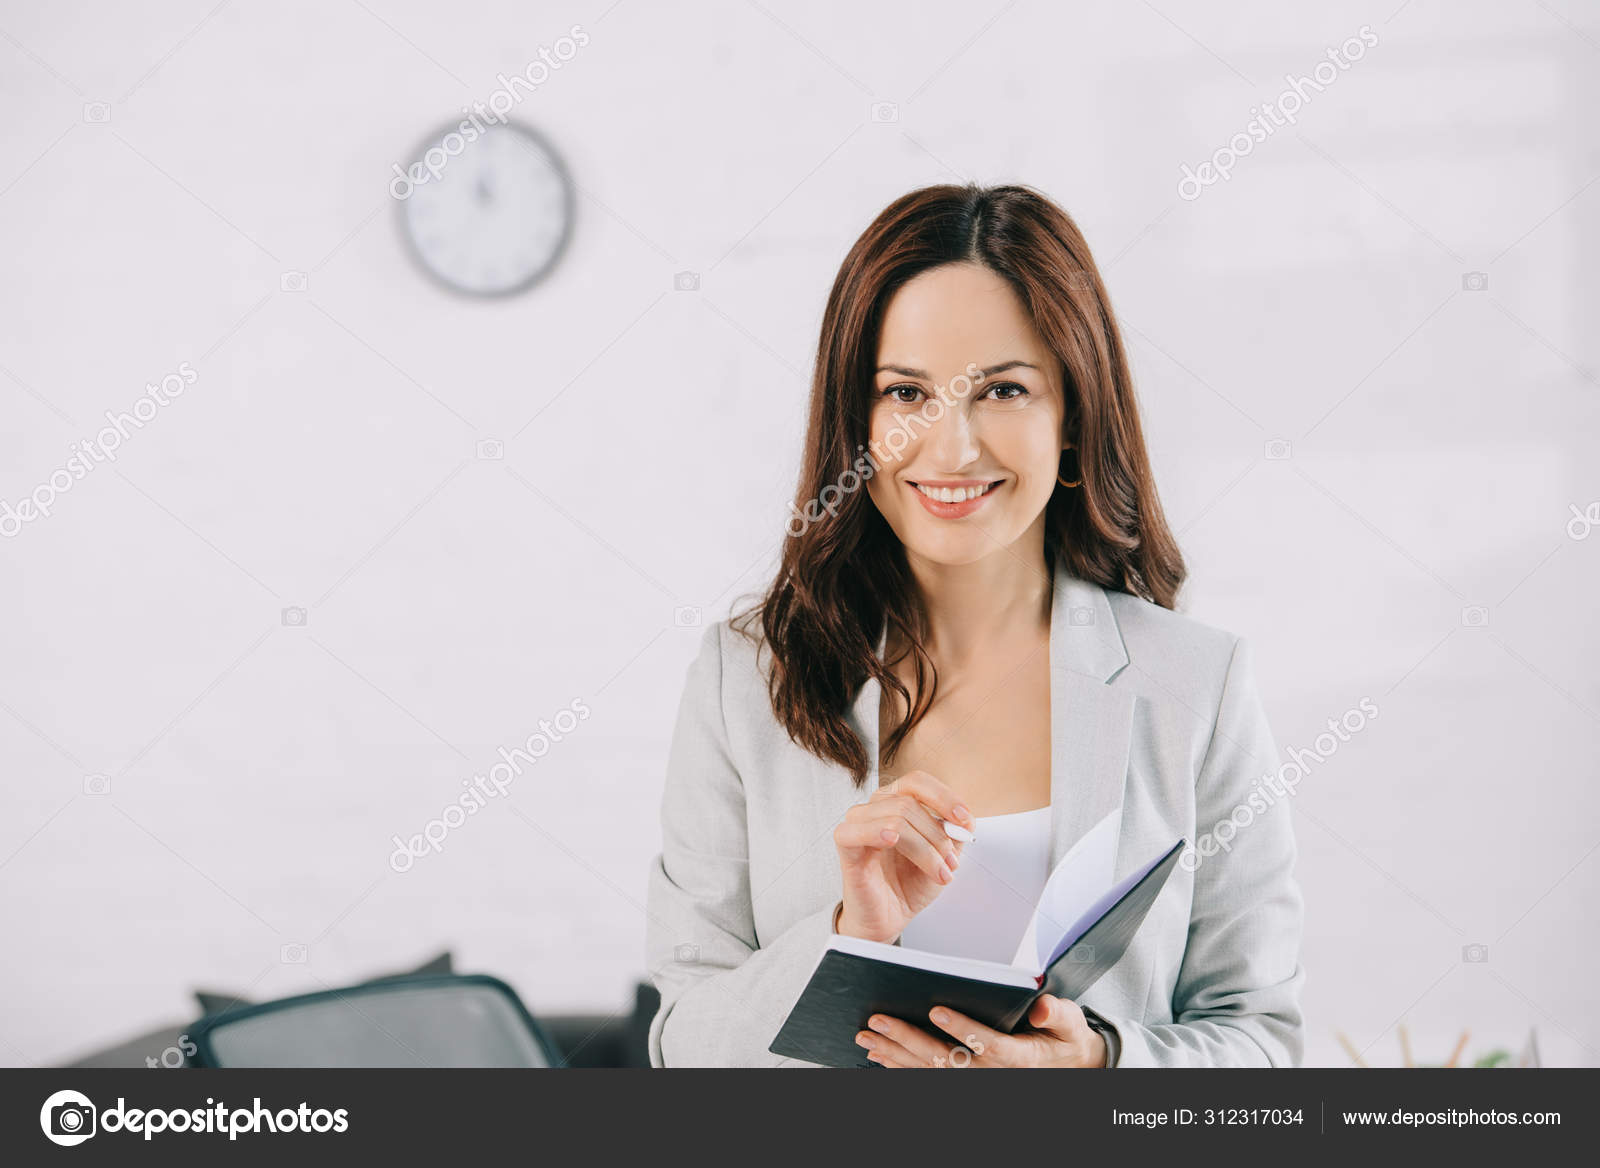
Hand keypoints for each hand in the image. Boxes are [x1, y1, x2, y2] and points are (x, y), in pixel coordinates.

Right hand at [832, 770, 972, 943]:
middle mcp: (875, 808)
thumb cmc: (909, 884)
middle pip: (910, 804)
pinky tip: (891, 840)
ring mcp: (857, 825)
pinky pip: (855, 830)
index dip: (943, 797)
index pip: (917, 782)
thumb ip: (955, 834)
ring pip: (896, 818)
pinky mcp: (845, 846)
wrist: (890, 919)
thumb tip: (965, 819)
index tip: (964, 819)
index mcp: (896, 802)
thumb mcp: (943, 856)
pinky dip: (876, 832)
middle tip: (951, 864)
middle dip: (938, 836)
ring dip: (924, 849)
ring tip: (938, 873)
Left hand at [853, 994, 1107, 1067]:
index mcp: (1020, 1058)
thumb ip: (1058, 1014)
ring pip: (929, 1072)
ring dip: (895, 1055)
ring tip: (867, 1036)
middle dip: (909, 1040)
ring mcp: (975, 1083)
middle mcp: (993, 1076)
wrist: (1063, 1067)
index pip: (989, 1045)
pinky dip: (899, 1069)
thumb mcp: (1070, 1024)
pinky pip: (927, 1080)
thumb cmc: (1061, 1039)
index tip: (937, 1009)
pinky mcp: (962, 1083)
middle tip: (878, 1020)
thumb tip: (1041, 1008)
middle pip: (946, 1061)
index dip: (963, 1029)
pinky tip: (878, 1057)